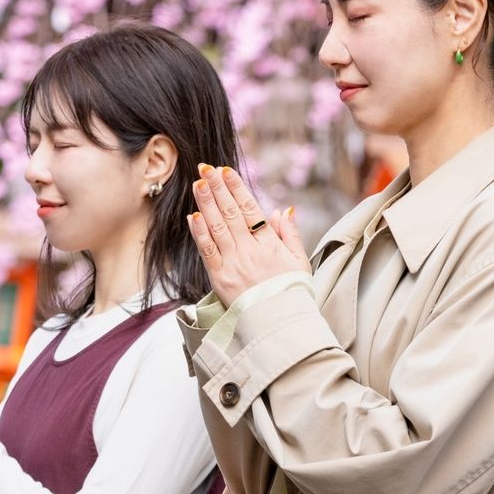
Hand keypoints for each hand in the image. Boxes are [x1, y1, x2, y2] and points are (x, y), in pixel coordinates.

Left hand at [188, 164, 309, 307]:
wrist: (279, 324)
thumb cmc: (290, 293)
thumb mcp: (299, 262)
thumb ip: (290, 234)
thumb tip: (282, 209)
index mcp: (271, 245)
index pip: (252, 210)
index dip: (237, 188)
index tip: (226, 171)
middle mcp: (251, 251)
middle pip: (231, 213)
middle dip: (218, 188)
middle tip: (205, 168)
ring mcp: (234, 264)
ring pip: (218, 227)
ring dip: (206, 203)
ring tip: (198, 183)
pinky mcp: (220, 279)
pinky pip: (207, 251)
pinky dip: (200, 233)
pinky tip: (193, 216)